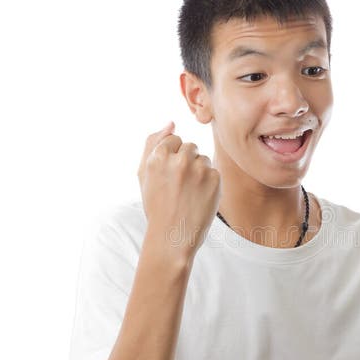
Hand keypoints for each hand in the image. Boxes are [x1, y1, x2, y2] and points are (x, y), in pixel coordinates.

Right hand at [137, 122, 220, 260]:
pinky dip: (209, 183)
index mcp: (158, 156)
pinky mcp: (215, 179)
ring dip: (199, 171)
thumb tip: (171, 122)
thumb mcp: (144, 174)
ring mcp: (199, 169)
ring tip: (189, 193)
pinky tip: (199, 198)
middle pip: (190, 146)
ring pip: (203, 158)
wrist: (172, 236)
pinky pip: (214, 171)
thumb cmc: (156, 204)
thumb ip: (153, 144)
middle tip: (179, 186)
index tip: (168, 176)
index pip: (173, 139)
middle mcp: (179, 160)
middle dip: (186, 162)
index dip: (171, 158)